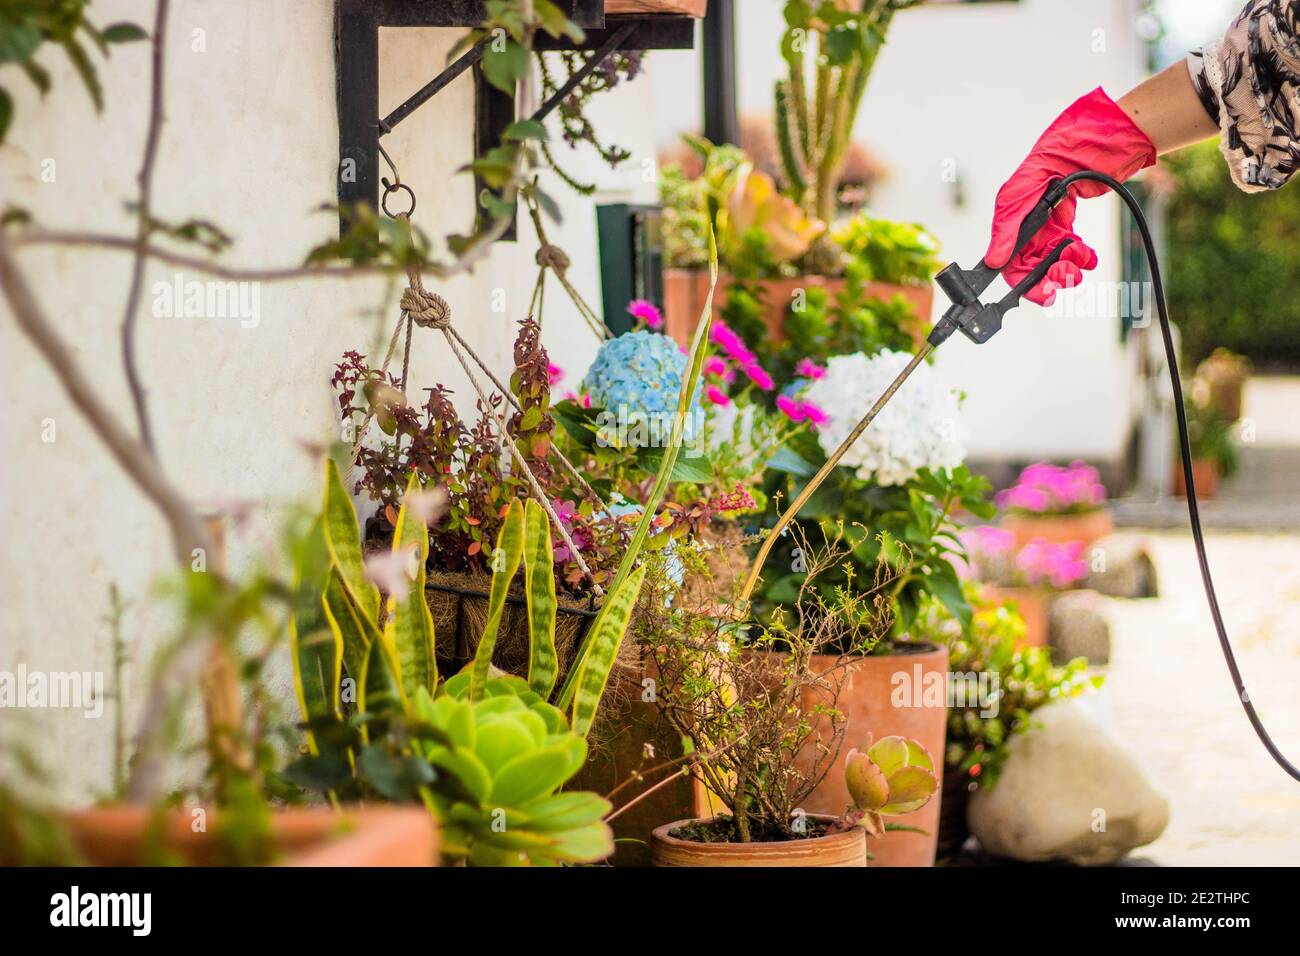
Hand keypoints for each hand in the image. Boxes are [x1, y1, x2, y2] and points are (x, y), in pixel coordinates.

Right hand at [985, 88, 1155, 305]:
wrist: (1102, 137)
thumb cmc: (1060, 152)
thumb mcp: (1025, 189)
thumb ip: (1008, 225)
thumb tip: (993, 260)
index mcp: (1010, 215)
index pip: (1008, 260)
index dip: (1021, 280)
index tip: (1038, 292)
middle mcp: (1026, 223)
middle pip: (1029, 266)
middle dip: (1048, 278)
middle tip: (1065, 280)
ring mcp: (1046, 223)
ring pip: (1050, 261)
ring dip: (1067, 268)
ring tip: (1080, 262)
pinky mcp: (1066, 221)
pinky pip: (1069, 249)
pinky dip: (1081, 257)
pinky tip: (1088, 255)